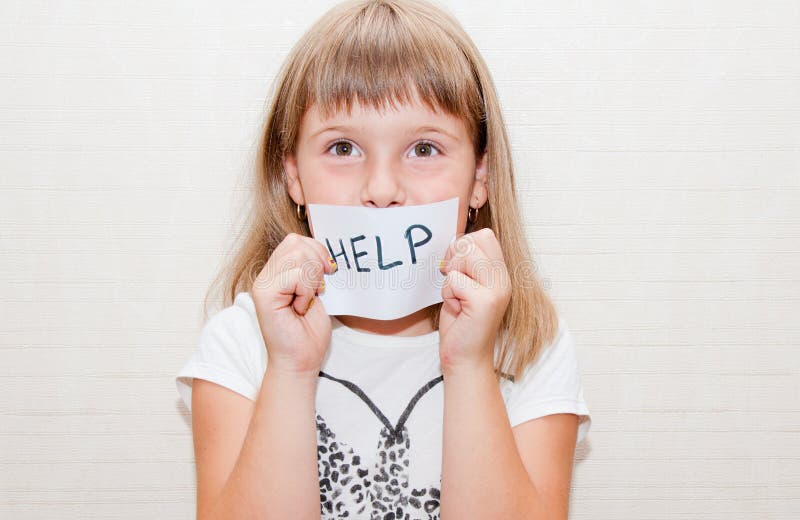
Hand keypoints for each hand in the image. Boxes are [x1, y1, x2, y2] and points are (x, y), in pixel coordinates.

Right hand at [251, 232, 337, 376]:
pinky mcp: (264, 295)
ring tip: (306, 300)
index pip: (296, 240)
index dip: (317, 251)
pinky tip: (300, 308)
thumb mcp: (316, 292)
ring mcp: (263, 284)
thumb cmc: (309, 332)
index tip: (328, 272)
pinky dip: (306, 291)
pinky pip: (296, 275)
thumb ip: (314, 269)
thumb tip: (325, 253)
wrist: (301, 360)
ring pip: (297, 256)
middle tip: (317, 290)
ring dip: (311, 279)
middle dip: (316, 263)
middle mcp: (266, 275)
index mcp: (277, 272)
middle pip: (296, 243)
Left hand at [438, 228, 511, 371]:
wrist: (465, 358)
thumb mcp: (466, 285)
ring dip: (451, 278)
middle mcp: (504, 278)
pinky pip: (455, 280)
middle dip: (454, 259)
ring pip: (463, 257)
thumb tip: (456, 241)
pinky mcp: (486, 301)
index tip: (456, 268)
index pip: (484, 235)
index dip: (463, 246)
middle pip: (472, 241)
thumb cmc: (462, 322)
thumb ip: (467, 263)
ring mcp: (498, 289)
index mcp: (500, 272)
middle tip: (455, 285)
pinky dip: (448, 294)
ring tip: (458, 298)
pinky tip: (458, 310)